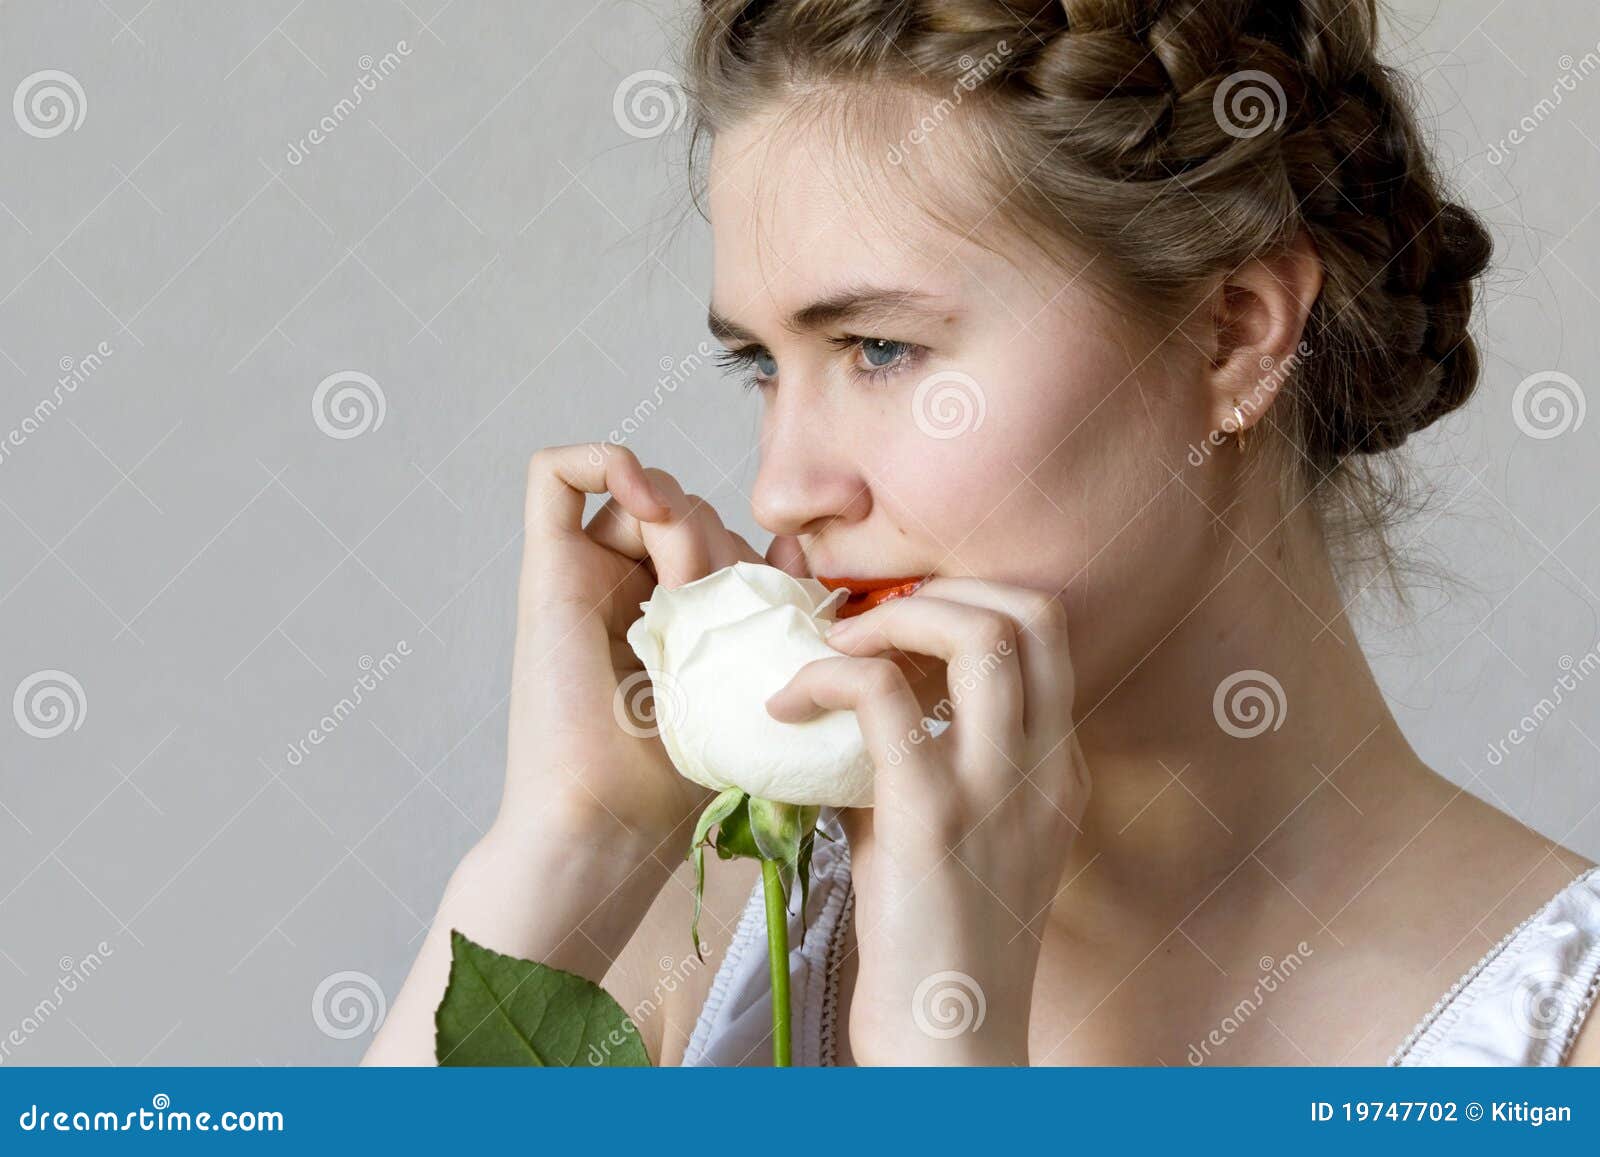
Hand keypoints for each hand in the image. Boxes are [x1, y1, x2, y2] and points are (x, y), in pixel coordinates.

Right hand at [502, 442, 762, 853]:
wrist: (606, 821)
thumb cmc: (673, 780)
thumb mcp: (739, 677)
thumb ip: (761, 611)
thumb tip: (792, 553)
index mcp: (664, 615)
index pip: (714, 538)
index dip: (746, 551)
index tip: (775, 598)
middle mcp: (618, 589)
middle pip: (682, 510)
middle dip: (717, 540)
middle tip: (722, 605)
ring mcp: (579, 576)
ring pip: (641, 494)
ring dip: (682, 523)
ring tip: (689, 593)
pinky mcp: (545, 572)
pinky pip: (555, 476)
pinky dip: (602, 461)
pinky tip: (641, 497)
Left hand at [765, 578, 1090, 1063]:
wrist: (950, 1044)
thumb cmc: (936, 946)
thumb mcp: (946, 836)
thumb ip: (915, 765)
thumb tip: (845, 707)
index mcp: (1055, 769)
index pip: (1044, 633)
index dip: (969, 599)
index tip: (899, 621)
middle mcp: (1043, 768)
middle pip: (1029, 611)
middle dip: (940, 588)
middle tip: (867, 619)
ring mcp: (997, 789)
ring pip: (978, 632)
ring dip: (892, 616)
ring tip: (834, 646)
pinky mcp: (933, 818)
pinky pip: (885, 697)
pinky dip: (827, 677)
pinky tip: (787, 703)